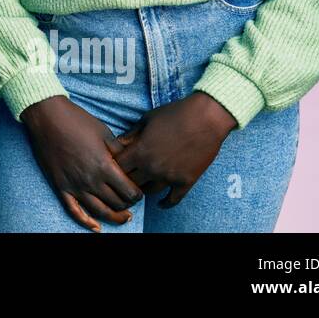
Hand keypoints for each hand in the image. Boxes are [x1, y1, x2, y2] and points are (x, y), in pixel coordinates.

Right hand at [20, 95, 143, 231]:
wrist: (47, 117)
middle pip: (116, 203)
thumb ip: (119, 151)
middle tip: (131, 201)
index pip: (129, 191)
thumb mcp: (104, 132)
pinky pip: (74, 211)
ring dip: (114, 217)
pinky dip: (86, 222)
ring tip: (123, 218)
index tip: (139, 192)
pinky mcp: (61, 186)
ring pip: (99, 211)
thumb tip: (130, 162)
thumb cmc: (77, 121)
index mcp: (104, 166)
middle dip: (128, 205)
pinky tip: (97, 227)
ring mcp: (74, 185)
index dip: (137, 194)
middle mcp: (91, 180)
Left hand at [112, 92, 236, 207]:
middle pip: (130, 182)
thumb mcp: (147, 119)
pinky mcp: (186, 182)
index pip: (117, 167)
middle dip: (125, 179)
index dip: (113, 166)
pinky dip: (165, 203)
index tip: (114, 164)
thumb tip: (118, 143)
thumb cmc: (174, 114)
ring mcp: (169, 177)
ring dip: (143, 189)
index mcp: (140, 151)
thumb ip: (131, 134)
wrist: (205, 119)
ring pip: (148, 192)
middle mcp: (152, 167)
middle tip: (125, 177)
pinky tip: (160, 204)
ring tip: (140, 186)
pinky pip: (173, 199)